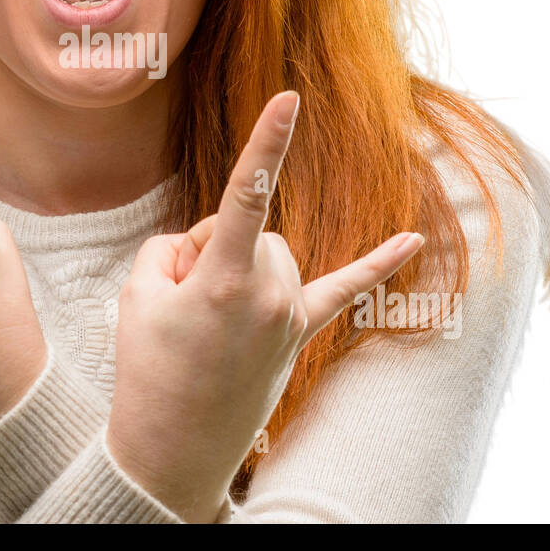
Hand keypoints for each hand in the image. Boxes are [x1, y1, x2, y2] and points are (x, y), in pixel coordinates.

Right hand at [106, 91, 424, 522]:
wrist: (171, 452)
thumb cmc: (148, 370)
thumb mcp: (136, 294)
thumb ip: (170, 247)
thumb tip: (206, 245)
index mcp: (226, 279)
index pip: (247, 193)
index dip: (266, 142)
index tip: (289, 98)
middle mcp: (271, 294)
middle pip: (249, 228)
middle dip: (212, 246)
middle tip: (179, 301)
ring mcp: (291, 317)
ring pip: (273, 253)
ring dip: (240, 266)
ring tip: (204, 320)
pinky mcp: (299, 336)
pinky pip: (343, 291)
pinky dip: (376, 264)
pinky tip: (412, 240)